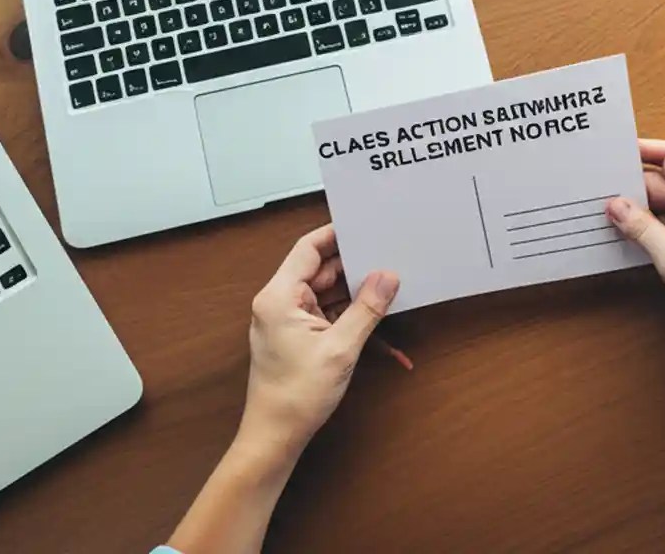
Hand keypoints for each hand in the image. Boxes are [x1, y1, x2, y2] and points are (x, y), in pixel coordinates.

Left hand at [238, 224, 398, 457]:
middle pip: (321, 271)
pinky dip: (351, 320)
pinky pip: (329, 317)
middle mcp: (280, 303)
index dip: (336, 235)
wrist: (275, 437)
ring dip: (356, 296)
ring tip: (389, 290)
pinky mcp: (299, 338)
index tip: (365, 227)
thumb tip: (387, 276)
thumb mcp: (340, 348)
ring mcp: (289, 321)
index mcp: (279, 297)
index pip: (308, 249)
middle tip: (388, 260)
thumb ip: (366, 308)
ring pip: (328, 294)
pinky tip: (378, 327)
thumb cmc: (295, 396)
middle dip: (355, 268)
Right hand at [606, 139, 664, 345]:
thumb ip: (643, 230)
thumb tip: (615, 205)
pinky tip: (622, 238)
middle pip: (659, 182)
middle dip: (628, 187)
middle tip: (594, 194)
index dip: (642, 150)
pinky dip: (643, 230)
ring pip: (658, 206)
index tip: (612, 153)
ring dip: (634, 212)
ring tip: (601, 217)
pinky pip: (662, 226)